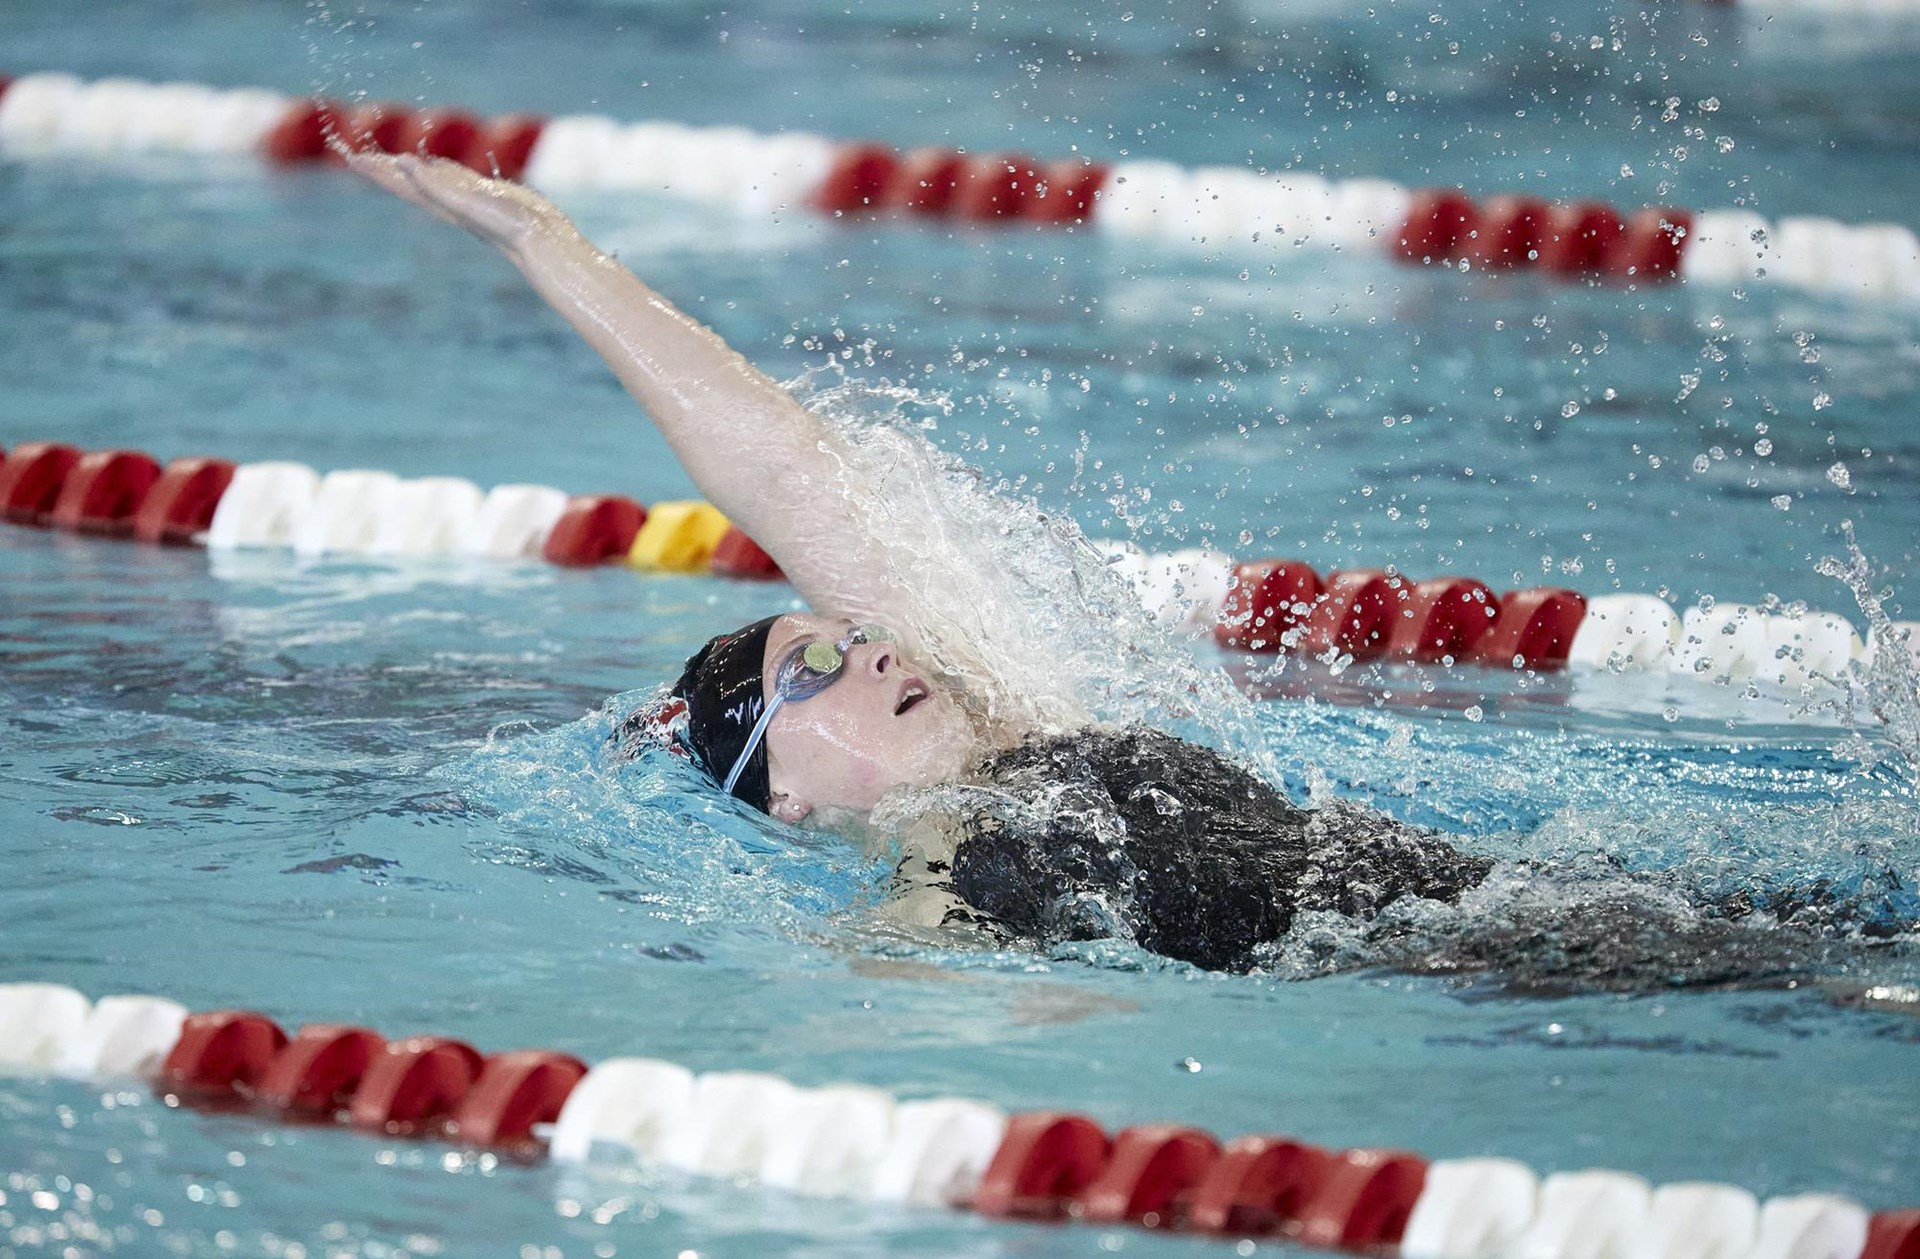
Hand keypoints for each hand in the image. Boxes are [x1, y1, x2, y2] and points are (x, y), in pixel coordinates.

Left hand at [347, 150, 571, 253]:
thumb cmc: (506, 224)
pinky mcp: (484, 194)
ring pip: (428, 177)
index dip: (375, 170)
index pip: (398, 181)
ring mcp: (465, 197)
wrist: (542, 239)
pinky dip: (438, 167)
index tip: (351, 157)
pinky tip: (435, 163)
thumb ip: (434, 183)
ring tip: (390, 158)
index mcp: (438, 200)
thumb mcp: (466, 202)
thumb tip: (403, 162)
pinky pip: (453, 176)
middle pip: (406, 180)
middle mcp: (447, 199)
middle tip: (357, 156)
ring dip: (407, 168)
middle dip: (382, 168)